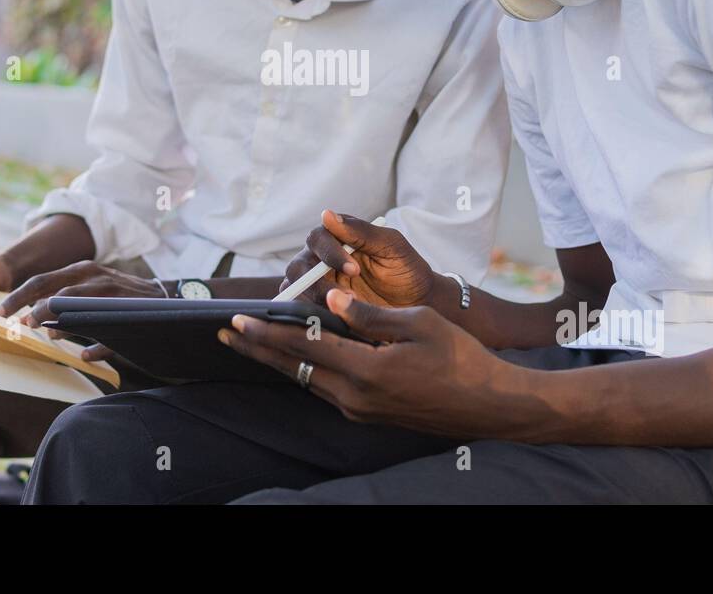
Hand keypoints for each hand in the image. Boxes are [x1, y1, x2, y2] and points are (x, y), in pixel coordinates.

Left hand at [0, 261, 168, 362]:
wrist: (166, 298)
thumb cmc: (118, 296)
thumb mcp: (92, 288)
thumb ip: (65, 297)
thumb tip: (32, 318)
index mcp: (82, 270)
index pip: (41, 280)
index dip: (18, 297)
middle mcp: (95, 277)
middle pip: (55, 291)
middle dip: (33, 308)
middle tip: (20, 326)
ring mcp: (113, 294)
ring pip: (80, 305)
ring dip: (62, 322)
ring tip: (52, 335)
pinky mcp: (131, 313)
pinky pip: (110, 332)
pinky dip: (97, 344)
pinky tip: (87, 355)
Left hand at [219, 289, 523, 438]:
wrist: (488, 405)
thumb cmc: (460, 357)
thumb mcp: (418, 323)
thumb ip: (369, 314)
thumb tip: (332, 298)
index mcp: (366, 370)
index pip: (303, 347)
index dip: (267, 333)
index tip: (237, 322)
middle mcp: (355, 396)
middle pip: (293, 369)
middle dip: (257, 351)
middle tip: (224, 336)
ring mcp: (360, 409)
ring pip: (306, 381)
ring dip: (277, 361)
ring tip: (250, 345)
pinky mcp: (369, 414)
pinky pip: (325, 389)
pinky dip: (304, 370)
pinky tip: (295, 359)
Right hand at [280, 210, 438, 307]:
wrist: (418, 306)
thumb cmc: (407, 270)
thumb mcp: (390, 247)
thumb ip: (361, 232)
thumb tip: (326, 214)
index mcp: (337, 238)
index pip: (317, 238)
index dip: (330, 254)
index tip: (354, 269)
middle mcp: (321, 261)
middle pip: (298, 267)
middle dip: (317, 283)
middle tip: (348, 296)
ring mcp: (319, 286)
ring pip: (296, 291)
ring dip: (316, 301)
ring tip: (348, 310)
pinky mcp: (321, 310)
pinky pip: (303, 312)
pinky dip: (313, 316)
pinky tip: (339, 320)